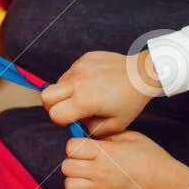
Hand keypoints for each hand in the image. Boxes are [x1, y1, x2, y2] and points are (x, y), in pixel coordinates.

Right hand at [40, 49, 159, 136]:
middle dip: (53, 106)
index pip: (55, 114)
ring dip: (66, 92)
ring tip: (86, 94)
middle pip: (46, 96)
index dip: (62, 121)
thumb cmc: (131, 100)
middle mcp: (78, 82)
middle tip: (69, 108)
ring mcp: (80, 68)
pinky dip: (76, 80)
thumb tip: (78, 125)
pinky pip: (70, 72)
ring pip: (57, 83)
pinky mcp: (84, 59)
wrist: (143, 74)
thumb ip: (92, 130)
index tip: (75, 120)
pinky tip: (94, 82)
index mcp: (85, 100)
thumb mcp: (116, 124)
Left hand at [61, 131, 188, 188]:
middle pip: (66, 167)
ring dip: (77, 183)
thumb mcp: (132, 137)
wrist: (169, 184)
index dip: (76, 147)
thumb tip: (93, 137)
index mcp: (104, 152)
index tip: (85, 150)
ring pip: (70, 187)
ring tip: (89, 181)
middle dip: (74, 164)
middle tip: (86, 166)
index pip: (71, 147)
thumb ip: (109, 136)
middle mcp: (99, 172)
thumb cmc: (153, 158)